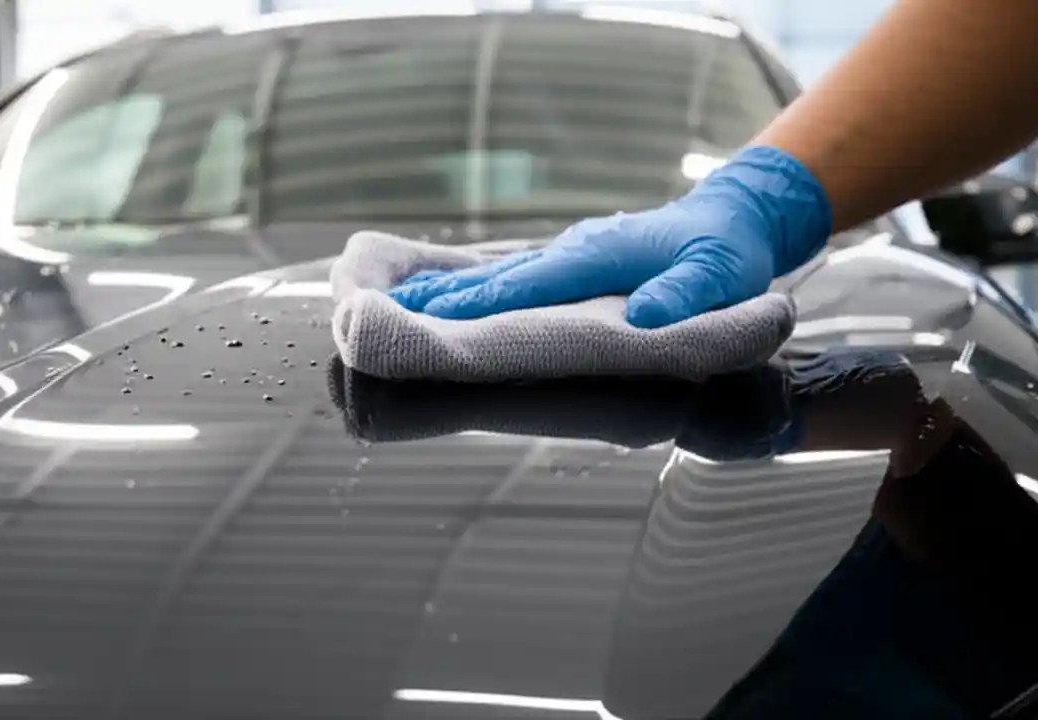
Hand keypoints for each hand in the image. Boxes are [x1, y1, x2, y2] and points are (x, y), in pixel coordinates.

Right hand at [389, 146, 832, 327]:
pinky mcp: (573, 259)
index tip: (430, 315)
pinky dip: (480, 285)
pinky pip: (517, 275)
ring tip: (409, 302)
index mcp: (595, 257)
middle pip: (498, 278)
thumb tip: (641, 318)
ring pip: (501, 274)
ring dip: (454, 290)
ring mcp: (570, 252)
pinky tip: (458, 294)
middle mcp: (572, 251)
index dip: (478, 303)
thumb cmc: (725, 254)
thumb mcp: (719, 277)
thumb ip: (683, 296)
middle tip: (395, 310)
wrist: (734, 218)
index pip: (525, 285)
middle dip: (446, 295)